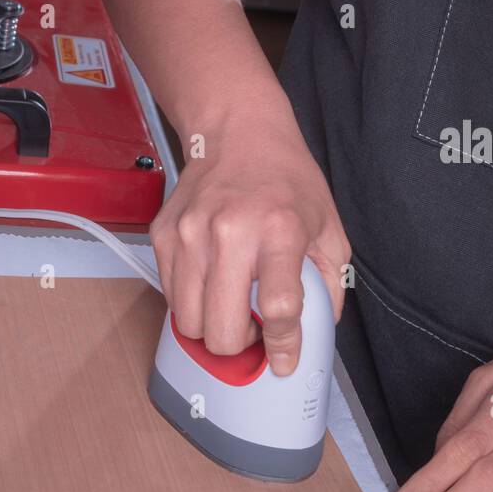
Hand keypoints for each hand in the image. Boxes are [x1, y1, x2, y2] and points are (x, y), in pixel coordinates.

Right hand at [150, 106, 348, 374]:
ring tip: (229, 308)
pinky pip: (170, 296)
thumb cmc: (286, 178)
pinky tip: (210, 281)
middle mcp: (230, 232)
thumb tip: (317, 331)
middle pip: (223, 330)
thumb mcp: (328, 226)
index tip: (282, 361)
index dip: (282, 346)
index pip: (279, 309)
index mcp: (279, 230)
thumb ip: (329, 284)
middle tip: (252, 332)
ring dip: (210, 328)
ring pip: (188, 323)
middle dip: (240, 347)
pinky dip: (190, 301)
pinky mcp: (164, 234)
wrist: (237, 130)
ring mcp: (190, 233)